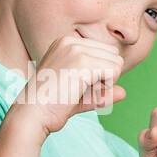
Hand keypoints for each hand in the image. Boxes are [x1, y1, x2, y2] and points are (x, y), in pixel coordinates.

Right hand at [9, 32, 126, 136]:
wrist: (32, 115)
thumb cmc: (51, 107)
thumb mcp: (79, 95)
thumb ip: (101, 91)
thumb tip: (124, 93)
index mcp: (66, 42)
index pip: (104, 52)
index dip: (99, 75)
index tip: (77, 86)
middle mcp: (71, 41)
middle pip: (113, 55)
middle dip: (105, 77)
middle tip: (81, 90)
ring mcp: (76, 49)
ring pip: (116, 63)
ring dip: (105, 83)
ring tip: (81, 91)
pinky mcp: (82, 62)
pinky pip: (114, 72)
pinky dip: (105, 87)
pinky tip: (84, 92)